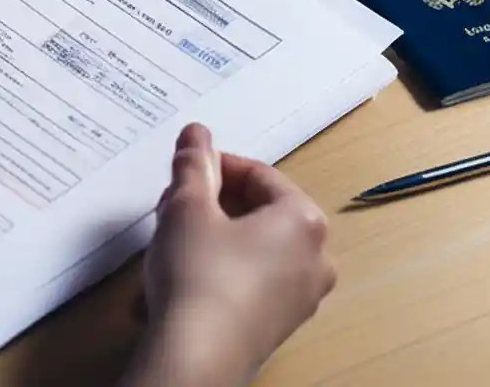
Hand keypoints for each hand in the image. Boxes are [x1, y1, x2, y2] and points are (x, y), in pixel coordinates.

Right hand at [124, 124, 335, 386]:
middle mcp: (317, 257)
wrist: (197, 355)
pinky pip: (253, 281)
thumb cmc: (198, 271)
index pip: (259, 175)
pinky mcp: (281, 325)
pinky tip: (185, 278)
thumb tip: (196, 133)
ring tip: (173, 240)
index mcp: (303, 219)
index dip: (215, 166)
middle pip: (261, 212)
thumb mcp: (186, 208)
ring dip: (215, 236)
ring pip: (256, 248)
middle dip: (213, 203)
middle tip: (172, 205)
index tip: (182, 170)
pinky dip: (223, 269)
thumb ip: (193, 166)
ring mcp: (303, 296)